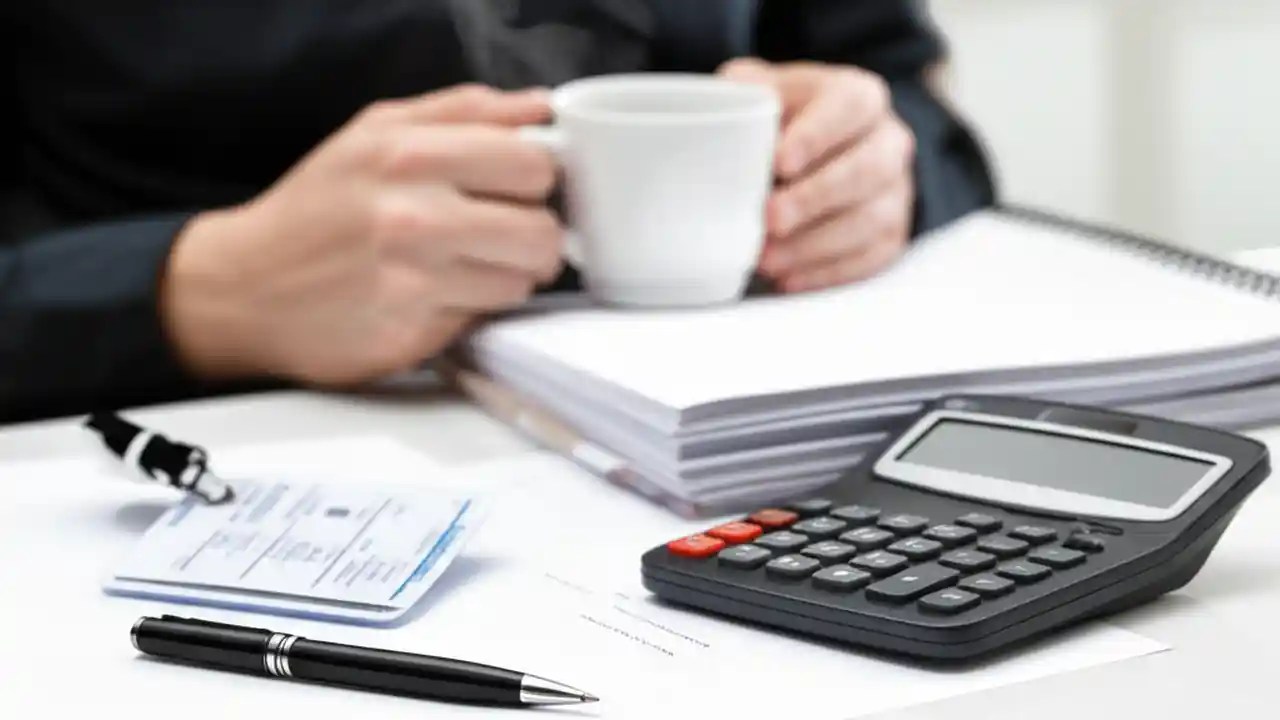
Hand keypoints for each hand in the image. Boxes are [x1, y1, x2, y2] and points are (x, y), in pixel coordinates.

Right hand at [161, 85, 560, 384]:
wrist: (242, 288)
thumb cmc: (316, 207)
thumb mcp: (376, 131)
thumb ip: (463, 112)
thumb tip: (538, 109)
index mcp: (407, 155)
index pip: (534, 165)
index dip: (535, 178)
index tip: (518, 186)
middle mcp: (412, 218)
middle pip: (542, 231)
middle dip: (534, 234)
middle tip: (506, 233)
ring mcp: (412, 284)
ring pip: (521, 282)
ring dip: (506, 276)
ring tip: (466, 265)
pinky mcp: (411, 337)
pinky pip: (482, 320)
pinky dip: (470, 310)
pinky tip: (436, 295)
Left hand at [720, 59, 915, 292]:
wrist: (825, 151)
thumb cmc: (787, 120)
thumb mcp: (766, 89)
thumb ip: (747, 91)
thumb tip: (721, 115)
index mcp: (859, 97)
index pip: (849, 107)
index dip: (816, 135)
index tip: (779, 161)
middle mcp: (888, 142)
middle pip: (866, 170)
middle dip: (815, 198)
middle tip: (770, 218)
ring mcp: (895, 191)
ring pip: (869, 221)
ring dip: (815, 245)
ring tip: (767, 259)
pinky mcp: (891, 234)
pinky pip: (869, 259)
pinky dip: (826, 272)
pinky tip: (789, 278)